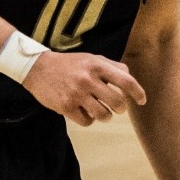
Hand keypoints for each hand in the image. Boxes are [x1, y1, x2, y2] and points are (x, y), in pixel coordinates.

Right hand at [22, 52, 146, 126]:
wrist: (37, 68)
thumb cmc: (71, 64)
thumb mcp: (92, 58)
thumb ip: (113, 67)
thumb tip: (130, 79)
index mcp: (97, 66)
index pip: (126, 81)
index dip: (138, 93)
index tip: (142, 101)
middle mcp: (88, 79)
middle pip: (117, 102)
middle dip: (121, 108)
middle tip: (118, 108)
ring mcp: (76, 94)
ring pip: (104, 115)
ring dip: (106, 116)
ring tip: (103, 112)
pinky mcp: (65, 106)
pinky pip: (87, 121)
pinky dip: (90, 120)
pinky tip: (86, 113)